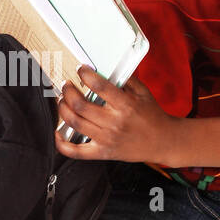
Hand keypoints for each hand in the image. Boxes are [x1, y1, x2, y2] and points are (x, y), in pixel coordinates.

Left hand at [55, 68, 178, 162]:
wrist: (162, 141)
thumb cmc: (152, 115)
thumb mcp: (143, 92)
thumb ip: (126, 79)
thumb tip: (106, 67)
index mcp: (126, 105)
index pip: (99, 86)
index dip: (85, 75)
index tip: (80, 69)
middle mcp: (115, 122)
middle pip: (80, 105)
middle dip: (68, 91)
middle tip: (67, 85)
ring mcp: (107, 139)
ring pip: (75, 123)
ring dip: (63, 109)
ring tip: (62, 101)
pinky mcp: (103, 153)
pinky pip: (76, 152)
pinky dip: (62, 144)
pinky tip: (57, 133)